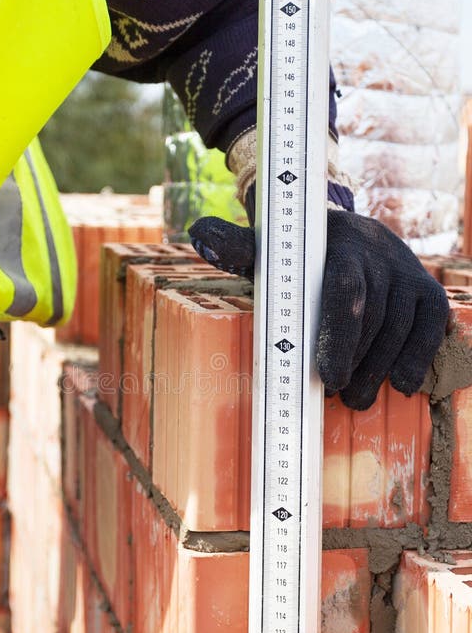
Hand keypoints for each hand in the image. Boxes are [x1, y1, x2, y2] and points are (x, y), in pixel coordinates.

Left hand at [189, 199, 448, 410]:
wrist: (354, 237)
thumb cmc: (302, 256)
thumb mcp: (269, 248)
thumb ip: (238, 248)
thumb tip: (200, 233)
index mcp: (339, 245)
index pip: (345, 290)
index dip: (339, 336)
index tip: (329, 377)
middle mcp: (380, 257)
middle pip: (373, 320)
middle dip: (356, 363)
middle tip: (335, 396)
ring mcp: (408, 275)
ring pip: (399, 330)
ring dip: (379, 370)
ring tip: (356, 399)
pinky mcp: (428, 294)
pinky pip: (431, 328)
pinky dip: (417, 359)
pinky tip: (400, 386)